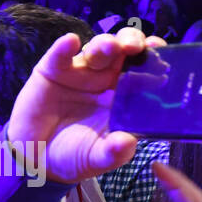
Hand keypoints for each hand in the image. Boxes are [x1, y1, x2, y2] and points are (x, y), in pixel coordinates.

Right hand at [7, 27, 167, 183]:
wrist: (37, 158)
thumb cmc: (75, 155)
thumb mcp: (97, 158)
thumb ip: (114, 152)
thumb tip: (128, 143)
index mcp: (125, 97)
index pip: (144, 73)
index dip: (154, 62)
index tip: (164, 59)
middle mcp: (106, 79)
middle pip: (124, 52)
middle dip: (133, 44)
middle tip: (137, 47)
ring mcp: (80, 72)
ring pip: (96, 50)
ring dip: (106, 44)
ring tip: (112, 46)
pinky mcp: (53, 70)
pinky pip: (59, 55)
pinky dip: (64, 47)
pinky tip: (71, 42)